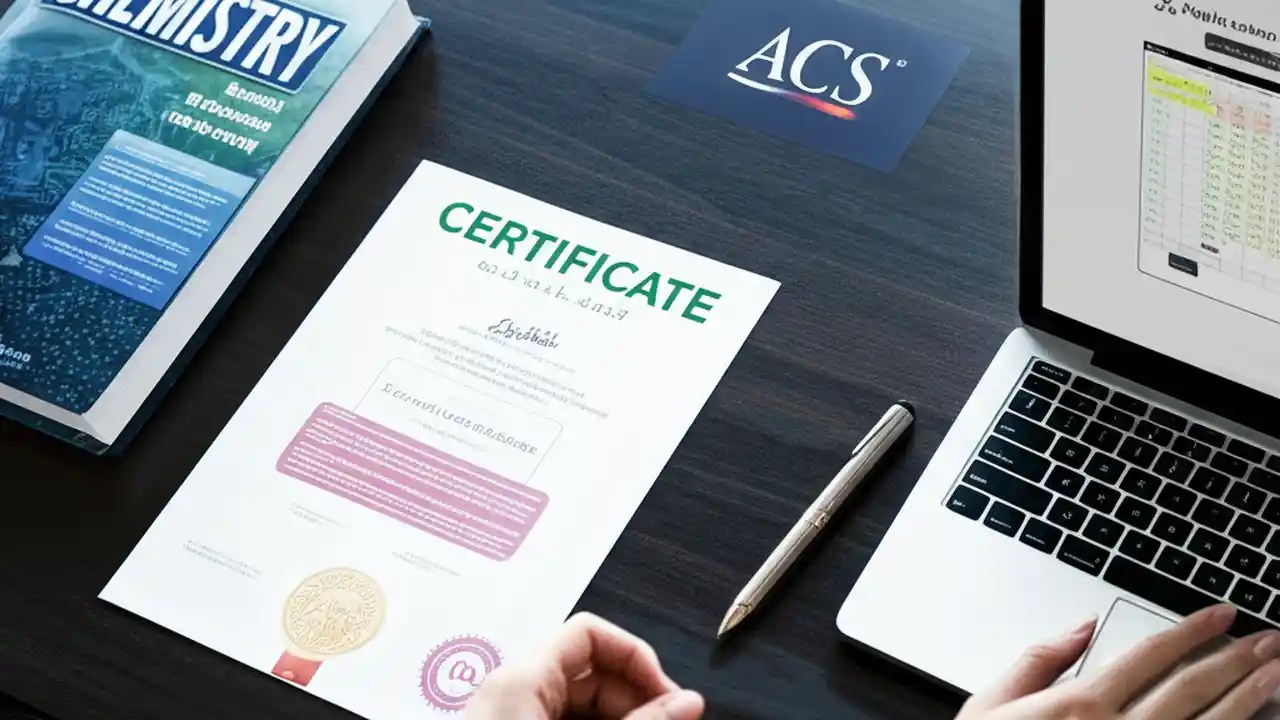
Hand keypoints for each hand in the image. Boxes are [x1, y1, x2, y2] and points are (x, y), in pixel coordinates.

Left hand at [465, 613, 704, 719]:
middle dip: (635, 695)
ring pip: (579, 702)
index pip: (591, 632)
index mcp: (520, 676)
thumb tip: (688, 701)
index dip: (636, 656)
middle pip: (590, 669)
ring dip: (620, 716)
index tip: (669, 695)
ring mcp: (508, 715)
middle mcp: (509, 690)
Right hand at [957, 604, 1279, 718]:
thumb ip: (1037, 661)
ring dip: (1248, 696)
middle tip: (1268, 639)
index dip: (1191, 631)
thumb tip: (1080, 626)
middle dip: (1234, 659)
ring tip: (1276, 672)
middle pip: (1191, 689)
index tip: (1221, 614)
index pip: (1149, 656)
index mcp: (1079, 706)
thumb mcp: (990, 705)